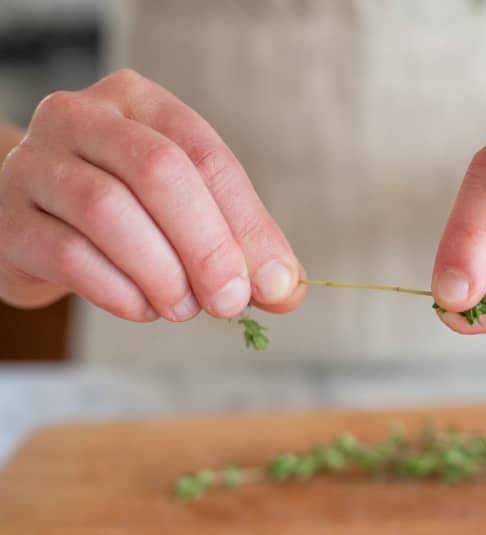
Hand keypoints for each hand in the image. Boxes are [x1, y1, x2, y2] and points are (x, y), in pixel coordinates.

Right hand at [0, 69, 305, 320]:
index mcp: (139, 103)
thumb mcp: (192, 214)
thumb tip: (286, 288)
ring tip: (185, 308)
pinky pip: (69, 255)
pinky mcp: (8, 220)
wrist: (40, 227)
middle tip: (231, 301)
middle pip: (157, 171)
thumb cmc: (131, 216)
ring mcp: (34, 164)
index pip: (204, 154)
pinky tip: (144, 307)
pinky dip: (121, 292)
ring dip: (162, 273)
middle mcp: (80, 117)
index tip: (275, 282)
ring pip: (107, 211)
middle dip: (206, 246)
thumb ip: (242, 245)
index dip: (247, 223)